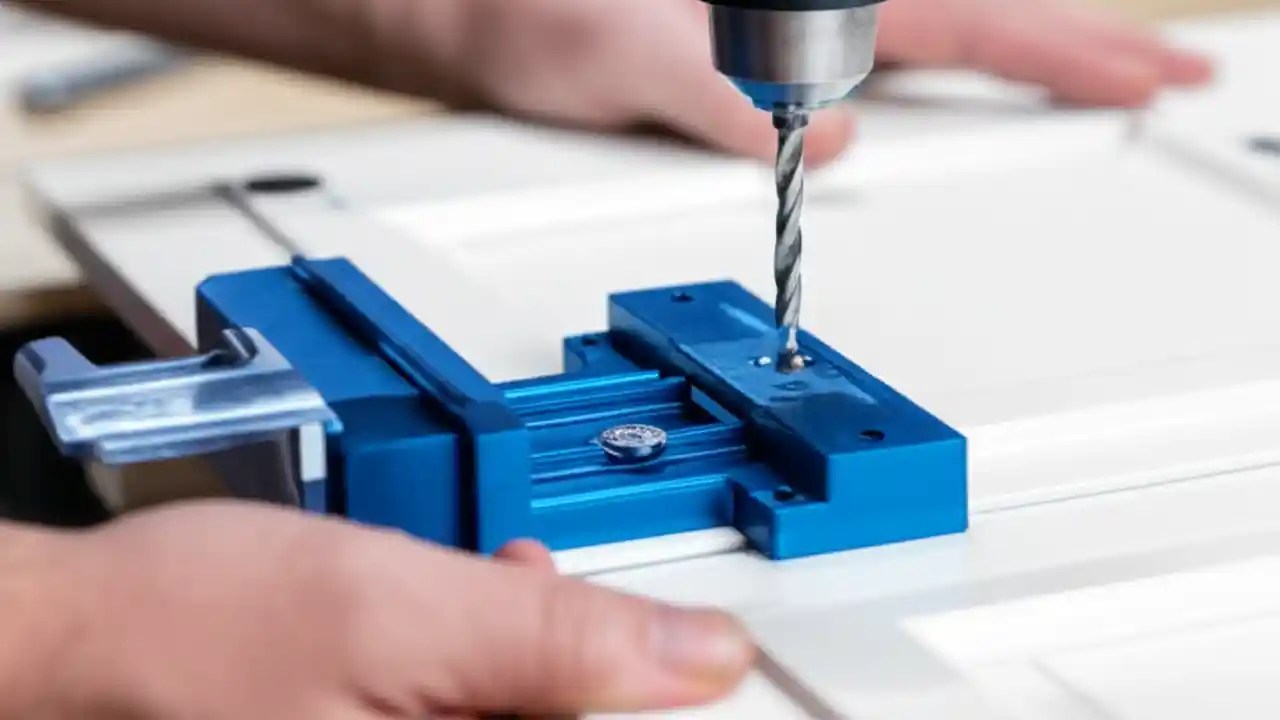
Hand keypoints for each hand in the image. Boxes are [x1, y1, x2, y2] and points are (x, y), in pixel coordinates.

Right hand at [19, 502, 754, 717]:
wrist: (86, 632)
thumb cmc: (200, 628)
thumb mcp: (405, 610)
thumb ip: (560, 640)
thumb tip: (708, 656)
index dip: (662, 697)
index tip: (704, 658)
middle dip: (582, 667)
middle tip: (557, 599)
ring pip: (523, 715)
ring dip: (531, 651)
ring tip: (500, 590)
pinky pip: (469, 716)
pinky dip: (482, 664)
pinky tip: (462, 615)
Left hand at [447, 0, 1210, 165]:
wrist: (463, 18)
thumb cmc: (523, 18)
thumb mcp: (620, 66)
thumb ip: (724, 105)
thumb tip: (824, 145)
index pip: (957, 18)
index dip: (1059, 46)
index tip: (1138, 67)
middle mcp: (796, 0)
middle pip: (969, 13)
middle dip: (1073, 41)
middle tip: (1156, 66)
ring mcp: (782, 21)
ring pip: (933, 26)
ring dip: (1023, 47)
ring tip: (1099, 66)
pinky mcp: (758, 46)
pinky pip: (875, 50)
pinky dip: (947, 61)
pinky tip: (977, 70)